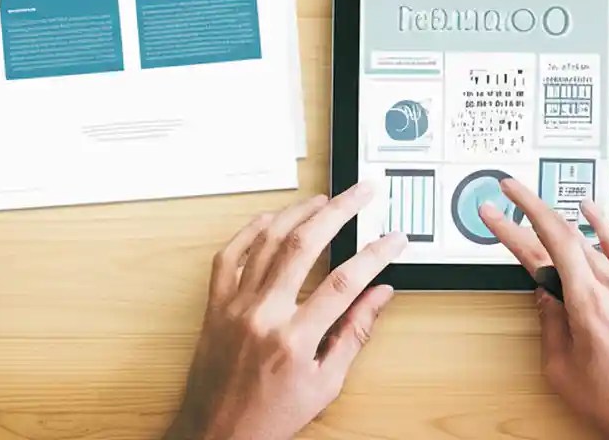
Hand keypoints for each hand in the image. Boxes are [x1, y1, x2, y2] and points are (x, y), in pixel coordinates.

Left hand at [164, 184, 406, 439]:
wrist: (216, 435)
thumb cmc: (269, 417)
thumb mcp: (326, 385)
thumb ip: (354, 335)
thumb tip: (380, 296)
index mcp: (295, 339)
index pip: (345, 282)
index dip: (375, 255)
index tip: (393, 240)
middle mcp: (263, 315)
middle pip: (305, 245)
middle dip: (340, 211)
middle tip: (361, 193)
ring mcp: (236, 305)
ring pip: (268, 241)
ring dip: (299, 212)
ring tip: (324, 200)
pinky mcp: (215, 305)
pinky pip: (230, 255)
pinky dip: (251, 230)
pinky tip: (272, 218)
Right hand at [480, 180, 608, 439]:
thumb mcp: (561, 368)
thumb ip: (548, 321)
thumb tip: (542, 290)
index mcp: (589, 308)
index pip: (546, 250)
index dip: (515, 224)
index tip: (495, 208)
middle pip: (566, 240)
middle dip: (531, 216)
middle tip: (508, 199)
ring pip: (592, 245)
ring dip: (560, 227)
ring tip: (535, 205)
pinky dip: (603, 228)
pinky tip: (589, 209)